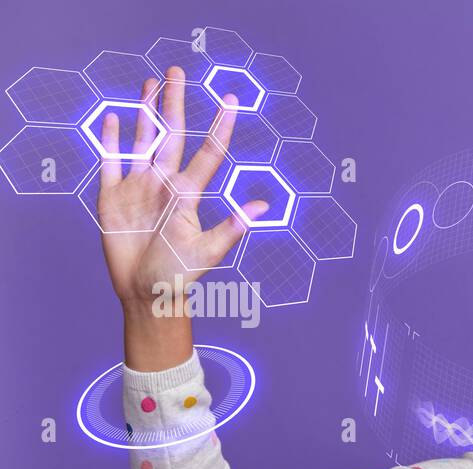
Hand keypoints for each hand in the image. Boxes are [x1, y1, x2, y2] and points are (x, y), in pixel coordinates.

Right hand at [98, 67, 266, 368]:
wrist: (145, 294)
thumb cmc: (180, 276)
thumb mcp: (208, 252)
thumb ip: (232, 228)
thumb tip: (263, 207)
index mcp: (188, 193)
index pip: (208, 152)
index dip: (220, 126)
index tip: (232, 100)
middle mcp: (164, 184)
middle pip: (171, 134)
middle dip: (174, 103)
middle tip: (177, 70)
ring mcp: (138, 187)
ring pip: (142, 140)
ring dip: (145, 111)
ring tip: (150, 83)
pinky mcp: (112, 197)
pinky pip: (110, 161)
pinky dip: (111, 139)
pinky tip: (114, 117)